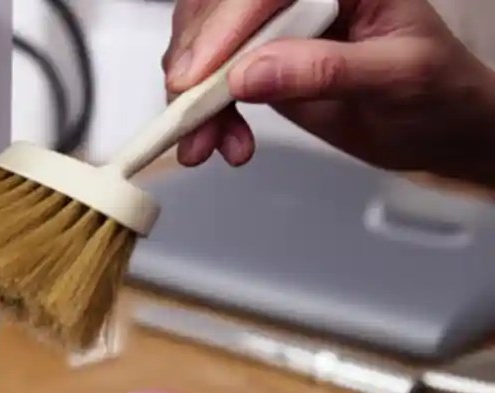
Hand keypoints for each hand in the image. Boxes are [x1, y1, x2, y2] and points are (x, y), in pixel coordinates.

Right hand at [163, 0, 494, 186]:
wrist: (438, 129)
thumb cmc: (438, 92)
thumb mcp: (398, 77)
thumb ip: (325, 70)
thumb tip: (249, 75)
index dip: (225, 27)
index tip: (199, 76)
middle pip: (217, 10)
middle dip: (194, 64)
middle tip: (189, 114)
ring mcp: (274, 28)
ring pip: (201, 44)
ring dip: (189, 96)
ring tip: (204, 144)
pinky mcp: (257, 61)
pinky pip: (207, 79)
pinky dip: (200, 115)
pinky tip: (221, 142)